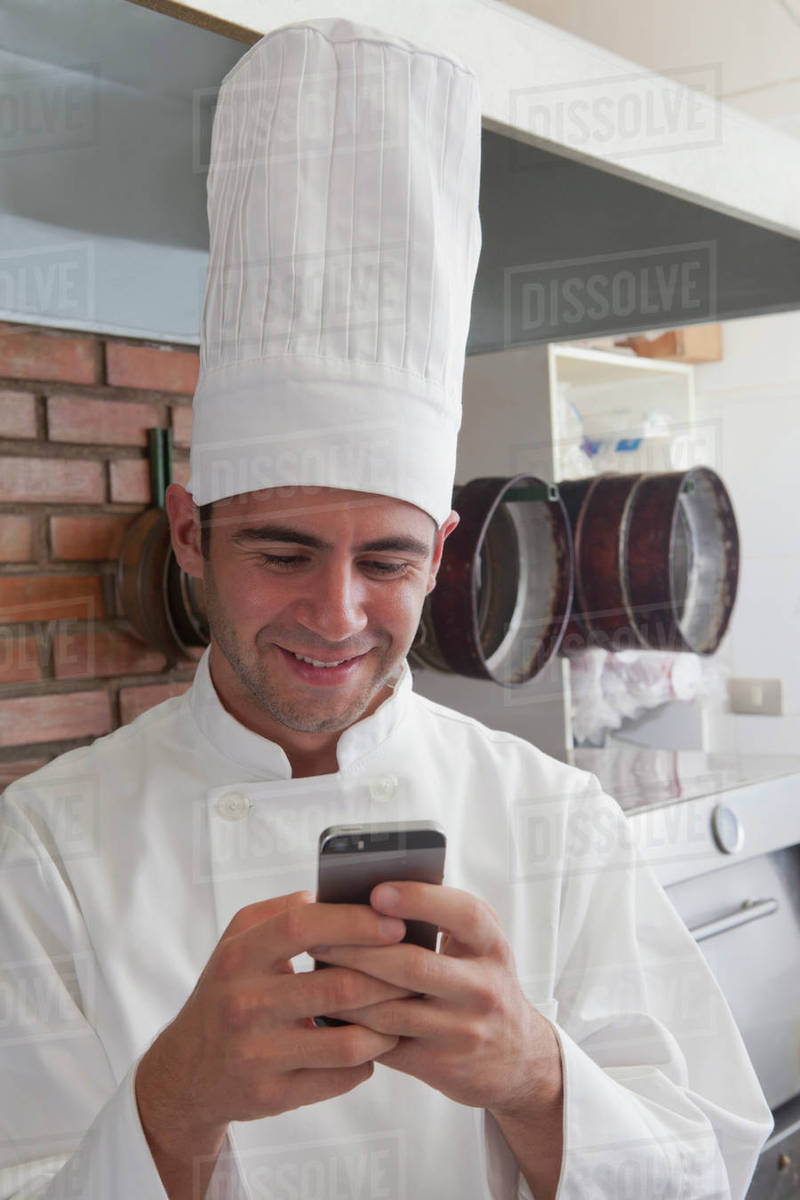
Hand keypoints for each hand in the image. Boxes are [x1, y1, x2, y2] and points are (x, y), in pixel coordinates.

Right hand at [135, 890, 408, 1197]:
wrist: (186, 1071)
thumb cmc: (226, 993)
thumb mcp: (236, 942)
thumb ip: (280, 911)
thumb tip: (332, 895)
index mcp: (239, 957)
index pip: (303, 927)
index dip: (354, 922)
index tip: (393, 923)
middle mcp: (244, 1005)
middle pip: (338, 987)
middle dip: (388, 978)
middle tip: (415, 969)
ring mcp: (256, 1054)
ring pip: (348, 1041)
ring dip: (387, 1026)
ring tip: (401, 1010)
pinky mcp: (270, 1096)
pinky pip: (340, 1079)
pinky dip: (367, 1062)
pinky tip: (372, 1047)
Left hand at [311, 882, 560, 1117]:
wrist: (516, 1057)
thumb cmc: (480, 981)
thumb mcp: (477, 945)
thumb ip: (439, 919)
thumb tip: (368, 896)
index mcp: (492, 944)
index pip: (462, 914)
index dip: (419, 899)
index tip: (375, 891)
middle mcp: (484, 987)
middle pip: (413, 965)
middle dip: (359, 949)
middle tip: (317, 936)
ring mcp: (464, 1030)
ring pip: (391, 1009)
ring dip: (346, 990)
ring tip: (314, 971)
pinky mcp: (442, 1065)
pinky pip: (386, 1043)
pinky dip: (353, 1024)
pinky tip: (329, 1009)